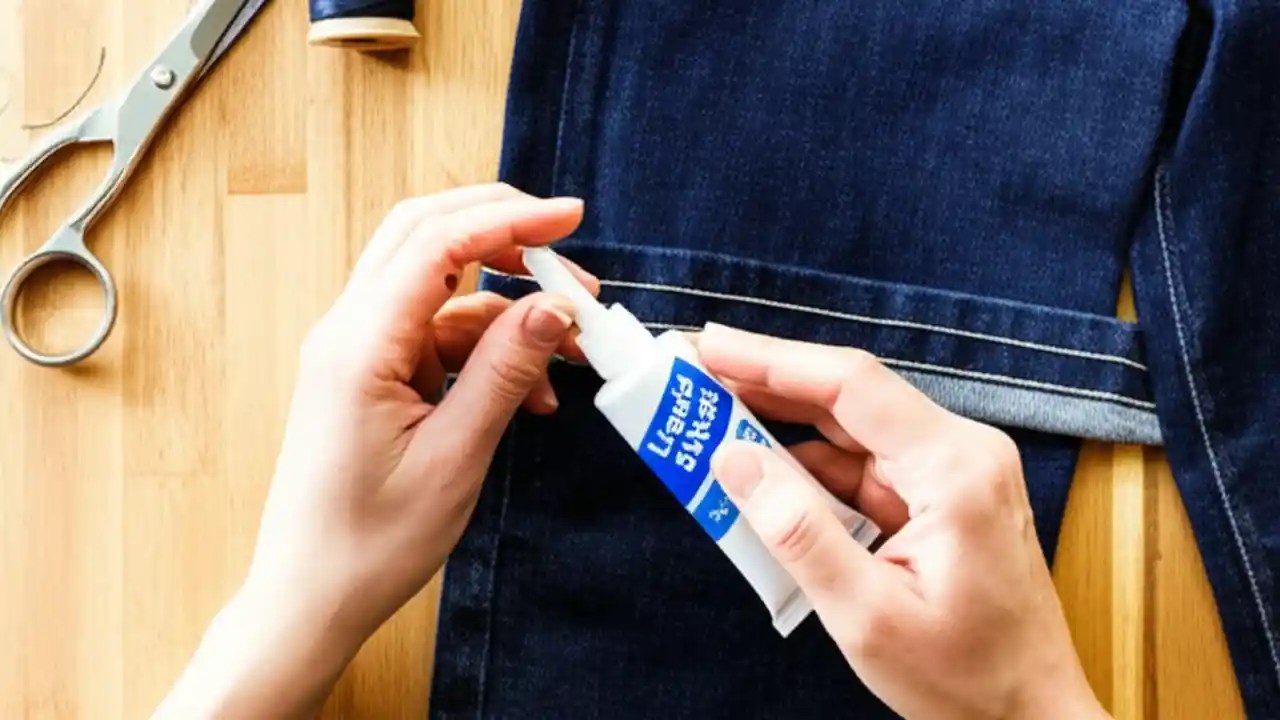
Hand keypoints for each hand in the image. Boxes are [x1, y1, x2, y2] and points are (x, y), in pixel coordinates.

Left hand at [155, 183, 593, 717]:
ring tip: (570, 351)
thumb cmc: (370, 543)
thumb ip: (503, 372)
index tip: (570, 217)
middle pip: (428, 238)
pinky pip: (438, 338)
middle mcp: (349, 332)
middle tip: (571, 266)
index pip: (437, 242)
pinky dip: (488, 352)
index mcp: (359, 344)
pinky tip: (532, 397)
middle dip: (506, 238)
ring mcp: (357, 352)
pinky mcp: (370, 376)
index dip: (509, 219)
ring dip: (508, 310)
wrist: (310, 598)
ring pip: (442, 292)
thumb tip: (552, 307)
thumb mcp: (454, 458)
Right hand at [700, 324, 1107, 719]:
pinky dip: (807, 473)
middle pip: (847, 397)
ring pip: (849, 431)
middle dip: (766, 384)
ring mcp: (951, 474)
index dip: (773, 358)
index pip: (851, 386)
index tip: (707, 346)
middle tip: (692, 375)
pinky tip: (759, 475)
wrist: (1032, 719)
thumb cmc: (966, 680)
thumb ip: (798, 534)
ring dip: (781, 428)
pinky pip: (860, 469)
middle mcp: (959, 454)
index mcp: (955, 469)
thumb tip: (734, 460)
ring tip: (709, 422)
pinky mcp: (937, 498)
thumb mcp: (867, 617)